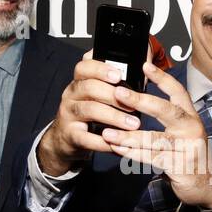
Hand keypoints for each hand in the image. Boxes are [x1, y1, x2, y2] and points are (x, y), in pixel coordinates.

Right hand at [37, 48, 147, 175]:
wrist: (66, 139)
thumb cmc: (91, 114)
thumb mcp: (99, 96)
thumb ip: (115, 85)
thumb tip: (145, 73)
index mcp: (80, 81)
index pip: (84, 67)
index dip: (101, 68)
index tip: (119, 75)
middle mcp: (71, 94)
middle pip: (88, 87)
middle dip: (112, 94)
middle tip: (133, 103)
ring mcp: (68, 114)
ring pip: (89, 110)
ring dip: (113, 117)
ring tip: (134, 124)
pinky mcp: (70, 135)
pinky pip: (86, 137)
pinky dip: (103, 141)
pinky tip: (118, 143)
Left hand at [101, 62, 211, 210]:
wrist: (208, 184)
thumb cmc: (189, 154)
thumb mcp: (184, 131)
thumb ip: (167, 117)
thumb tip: (136, 99)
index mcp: (191, 116)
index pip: (178, 92)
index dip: (162, 77)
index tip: (144, 65)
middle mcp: (191, 128)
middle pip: (166, 111)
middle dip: (140, 100)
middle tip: (118, 93)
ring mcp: (188, 148)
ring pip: (154, 139)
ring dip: (128, 136)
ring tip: (108, 132)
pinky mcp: (180, 167)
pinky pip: (152, 159)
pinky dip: (133, 154)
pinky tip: (118, 149)